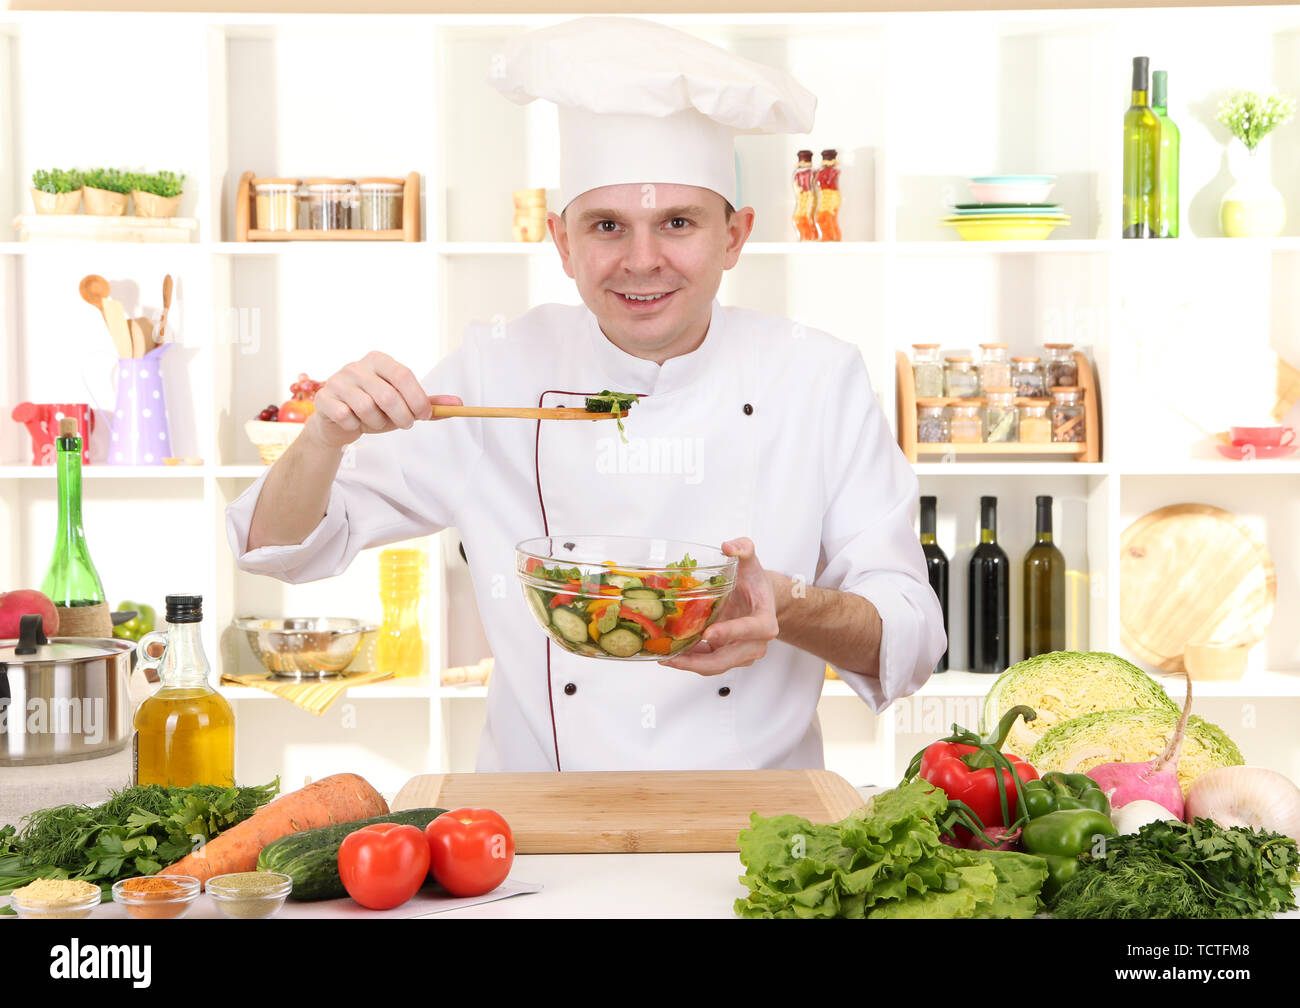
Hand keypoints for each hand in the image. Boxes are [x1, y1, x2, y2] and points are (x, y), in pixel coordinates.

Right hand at [306, 351, 460, 450]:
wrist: (338, 423)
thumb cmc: (375, 409)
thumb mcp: (403, 405)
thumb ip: (428, 404)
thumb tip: (460, 404)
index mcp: (378, 360)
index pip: (403, 374)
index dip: (417, 397)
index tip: (424, 416)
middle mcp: (356, 366)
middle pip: (387, 394)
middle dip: (401, 416)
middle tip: (405, 424)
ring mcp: (337, 380)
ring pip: (366, 408)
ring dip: (378, 423)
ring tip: (378, 423)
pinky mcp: (323, 398)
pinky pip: (346, 417)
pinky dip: (355, 426)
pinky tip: (354, 423)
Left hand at [659, 537, 778, 676]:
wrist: (759, 599)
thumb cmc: (754, 581)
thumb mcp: (751, 562)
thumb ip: (744, 548)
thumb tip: (728, 547)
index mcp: (765, 622)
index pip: (752, 630)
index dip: (731, 633)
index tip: (709, 634)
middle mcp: (755, 644)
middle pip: (728, 660)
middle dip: (699, 661)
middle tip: (673, 657)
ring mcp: (740, 654)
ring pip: (714, 666)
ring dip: (689, 664)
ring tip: (664, 658)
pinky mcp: (726, 657)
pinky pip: (707, 663)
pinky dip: (689, 661)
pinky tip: (669, 655)